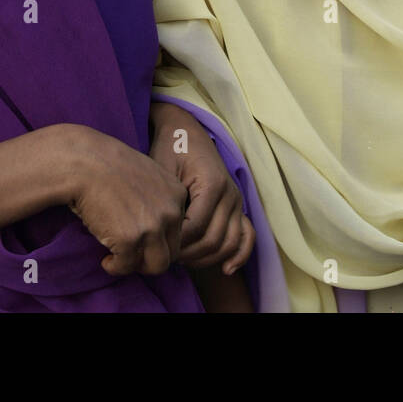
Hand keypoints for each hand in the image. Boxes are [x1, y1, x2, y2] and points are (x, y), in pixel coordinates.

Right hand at [64, 126, 188, 275]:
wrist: (85, 163)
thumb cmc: (108, 165)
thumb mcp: (147, 176)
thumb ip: (157, 199)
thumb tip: (152, 225)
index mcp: (177, 195)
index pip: (179, 230)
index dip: (159, 239)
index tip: (140, 239)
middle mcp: (171, 212)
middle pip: (173, 251)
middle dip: (151, 257)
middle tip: (130, 253)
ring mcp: (153, 227)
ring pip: (157, 266)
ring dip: (138, 266)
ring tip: (120, 258)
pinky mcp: (131, 240)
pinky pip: (127, 267)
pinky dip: (116, 267)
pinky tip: (106, 259)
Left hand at [149, 103, 254, 274]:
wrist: (186, 131)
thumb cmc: (170, 150)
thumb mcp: (162, 173)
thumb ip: (166, 204)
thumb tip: (162, 238)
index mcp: (212, 184)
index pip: (194, 229)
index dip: (174, 243)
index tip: (154, 244)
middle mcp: (230, 194)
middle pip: (213, 240)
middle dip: (187, 255)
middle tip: (164, 255)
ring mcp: (237, 200)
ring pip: (229, 243)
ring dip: (207, 258)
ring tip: (184, 261)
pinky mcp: (239, 206)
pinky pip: (247, 235)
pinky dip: (240, 255)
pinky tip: (227, 270)